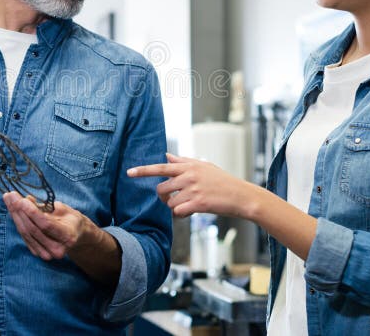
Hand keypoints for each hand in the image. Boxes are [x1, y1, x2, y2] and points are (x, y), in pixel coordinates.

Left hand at [2, 192, 91, 260]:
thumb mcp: (63, 208)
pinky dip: (17, 221)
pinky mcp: (37, 253)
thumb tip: (27, 199)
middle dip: (19, 211)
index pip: (45, 224)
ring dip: (15, 215)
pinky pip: (24, 236)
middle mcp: (57, 249)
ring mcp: (46, 254)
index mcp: (67, 236)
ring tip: (8, 199)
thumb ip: (45, 206)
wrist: (75, 235)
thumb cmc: (70, 219)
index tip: (21, 199)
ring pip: (25, 233)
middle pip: (32, 230)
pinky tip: (12, 209)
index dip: (32, 212)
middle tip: (11, 196)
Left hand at [127, 153, 259, 217]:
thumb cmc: (222, 181)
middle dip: (162, 198)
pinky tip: (191, 212)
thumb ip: (183, 161)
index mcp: (189, 166)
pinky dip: (182, 215)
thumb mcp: (203, 166)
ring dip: (175, 207)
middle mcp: (189, 176)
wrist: (241, 195)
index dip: (143, 170)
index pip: (161, 167)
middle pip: (161, 189)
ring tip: (187, 205)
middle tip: (171, 200)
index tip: (129, 172)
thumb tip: (166, 155)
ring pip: (170, 203)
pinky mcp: (198, 203)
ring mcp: (193, 190)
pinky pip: (178, 212)